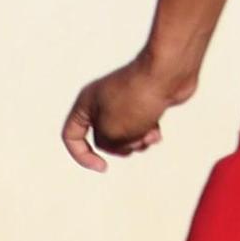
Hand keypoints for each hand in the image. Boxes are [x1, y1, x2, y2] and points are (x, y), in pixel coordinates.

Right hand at [62, 55, 196, 170]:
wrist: (168, 73)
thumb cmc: (137, 98)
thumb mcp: (111, 130)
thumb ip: (106, 144)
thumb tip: (121, 143)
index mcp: (85, 103)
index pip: (71, 135)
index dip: (82, 155)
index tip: (103, 167)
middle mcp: (102, 101)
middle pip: (103, 139)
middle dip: (120, 147)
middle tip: (135, 142)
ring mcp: (124, 102)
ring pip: (125, 135)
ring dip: (137, 142)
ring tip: (149, 134)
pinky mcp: (144, 103)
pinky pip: (141, 127)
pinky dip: (149, 133)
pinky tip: (158, 132)